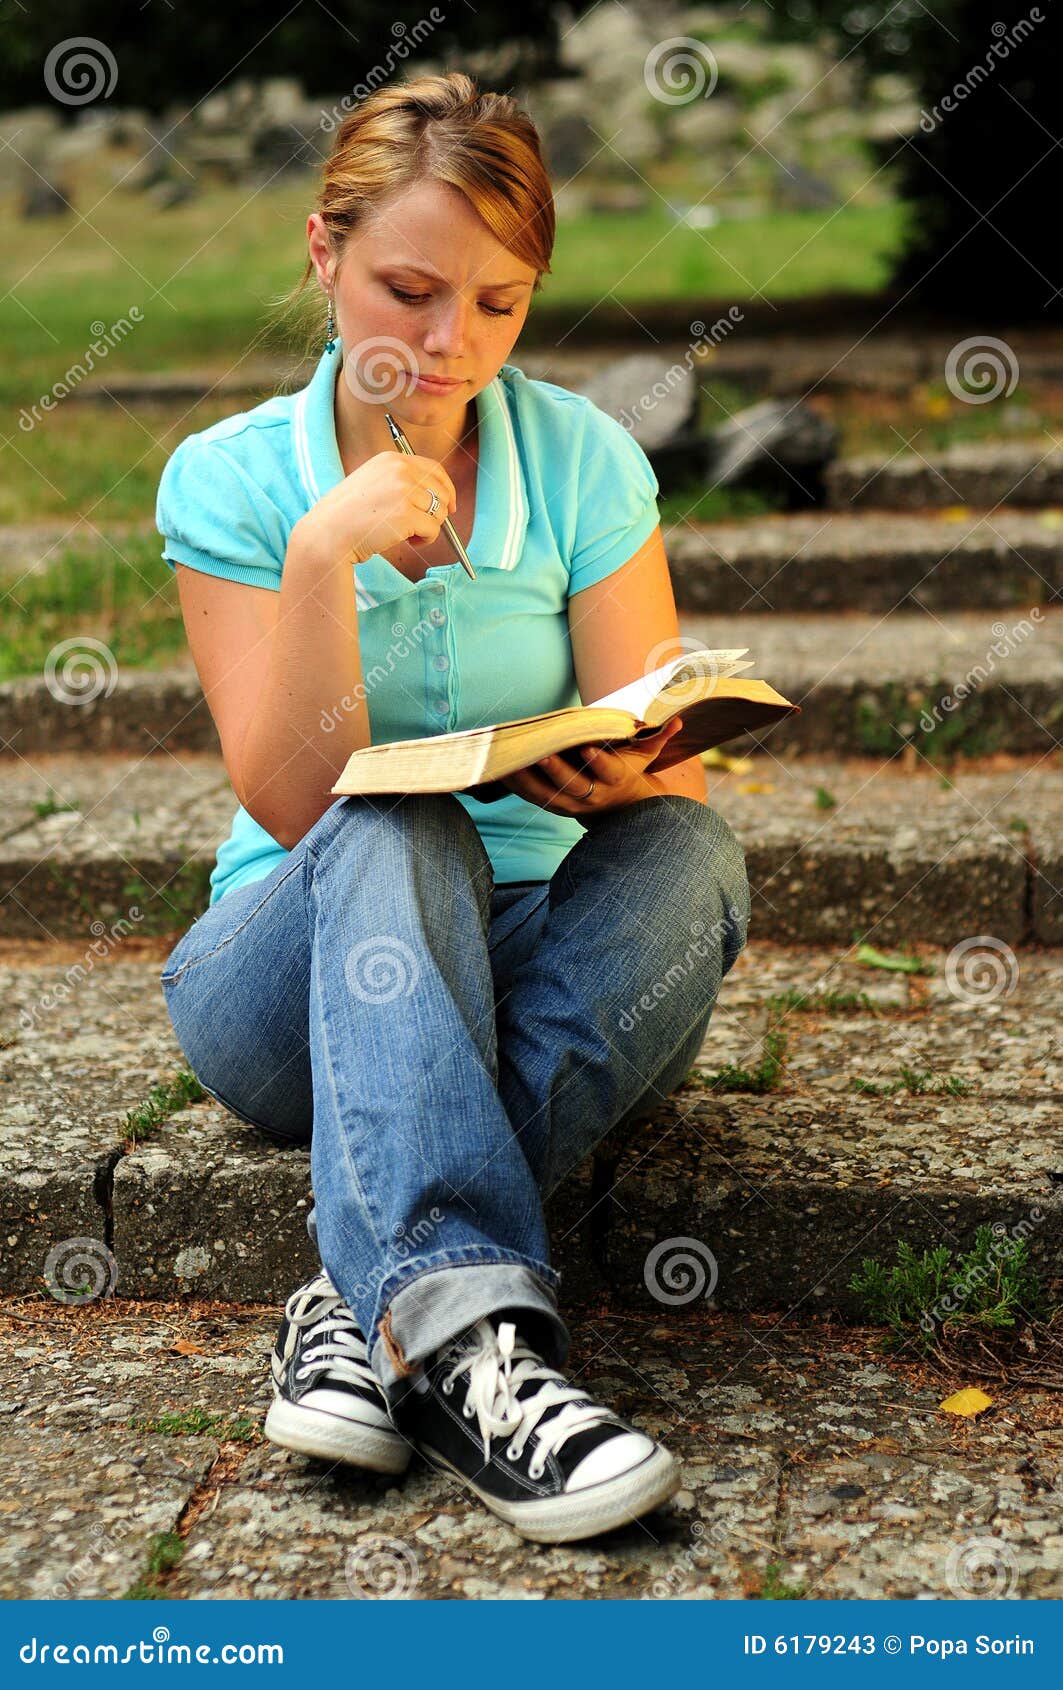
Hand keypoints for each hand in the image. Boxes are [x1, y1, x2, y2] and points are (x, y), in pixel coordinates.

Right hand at [293, 451, 456, 567]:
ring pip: (439, 512)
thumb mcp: (372, 483)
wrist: (328, 534)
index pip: (434, 469)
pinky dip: (426, 540)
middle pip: (441, 490)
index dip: (446, 488)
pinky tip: (407, 542)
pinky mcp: (406, 515)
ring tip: (409, 535)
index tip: (449, 505)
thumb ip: (400, 482)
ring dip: (430, 527)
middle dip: (439, 512)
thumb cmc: (347, 516)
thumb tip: (437, 497)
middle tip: (425, 527)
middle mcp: (400, 470)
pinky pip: (433, 529)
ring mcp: (404, 491)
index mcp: (392, 459)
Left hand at [497, 718, 684, 816]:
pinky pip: (530, 796)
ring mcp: (570, 804)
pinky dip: (515, 784)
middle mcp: (592, 795)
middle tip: (541, 753)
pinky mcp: (552, 804)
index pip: (609, 771)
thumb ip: (657, 739)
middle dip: (557, 770)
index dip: (598, 761)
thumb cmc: (630, 772)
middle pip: (573, 785)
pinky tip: (499, 770)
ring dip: (527, 779)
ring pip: (546, 794)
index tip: (587, 747)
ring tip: (510, 761)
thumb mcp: (646, 758)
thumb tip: (678, 720)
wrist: (617, 810)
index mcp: (615, 780)